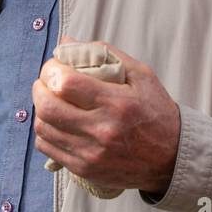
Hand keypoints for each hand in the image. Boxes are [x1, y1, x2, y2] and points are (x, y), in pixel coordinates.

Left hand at [32, 41, 180, 194]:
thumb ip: (105, 54)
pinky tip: (56, 122)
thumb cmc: (156, 112)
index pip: (65, 83)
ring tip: (51, 99)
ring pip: (43, 128)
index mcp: (117, 103)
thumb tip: (67, 42)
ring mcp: (91, 154)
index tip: (55, 65)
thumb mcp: (141, 75)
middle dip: (39, 87)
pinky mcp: (84, 169)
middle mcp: (102, 130)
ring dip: (41, 108)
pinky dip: (45, 131)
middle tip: (46, 81)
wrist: (171, 158)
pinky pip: (47, 147)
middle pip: (48, 107)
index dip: (51, 69)